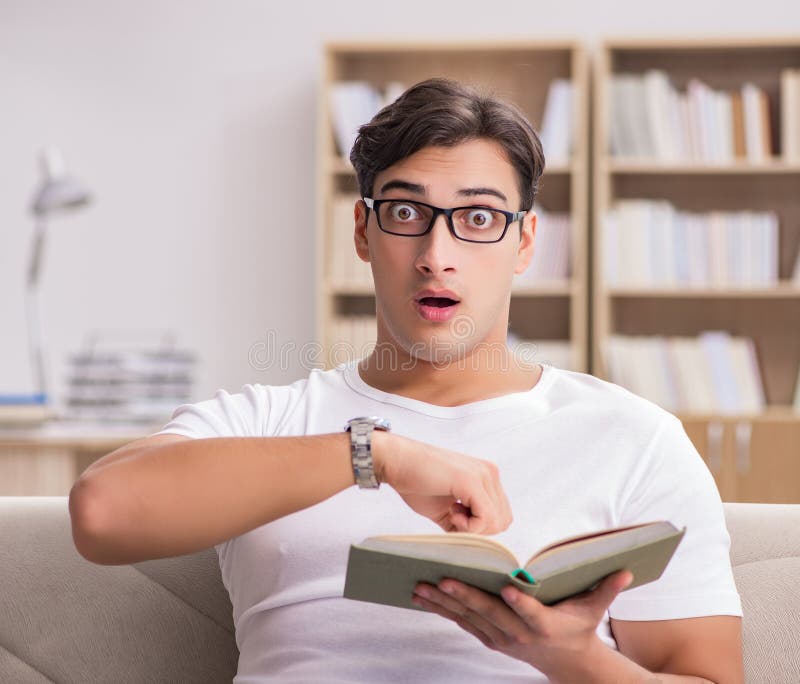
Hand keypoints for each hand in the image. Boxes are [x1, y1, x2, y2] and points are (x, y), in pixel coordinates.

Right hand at [372, 431, 511, 534]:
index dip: (480, 528)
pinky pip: (485, 518)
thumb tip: (474, 543)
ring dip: (473, 527)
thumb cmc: (417, 482)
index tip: (457, 519)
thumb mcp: (447, 508)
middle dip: (478, 530)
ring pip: (496, 521)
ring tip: (452, 513)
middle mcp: (490, 473)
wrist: (397, 462)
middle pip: (502, 520)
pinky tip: (452, 513)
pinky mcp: (472, 481)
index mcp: (486, 477)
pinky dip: (469, 526)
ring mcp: (483, 475)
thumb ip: (465, 523)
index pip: (500, 515)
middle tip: (454, 518)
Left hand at [410, 569, 633, 678]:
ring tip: (419, 587)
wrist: (566, 663)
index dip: (520, 602)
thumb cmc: (579, 627)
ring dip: (443, 603)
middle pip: (489, 613)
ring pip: (468, 619)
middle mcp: (519, 633)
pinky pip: (462, 623)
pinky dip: (442, 610)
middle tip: (442, 579)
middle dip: (464, 596)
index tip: (507, 587)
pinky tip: (422, 597)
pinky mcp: (490, 638)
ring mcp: (501, 638)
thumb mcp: (595, 609)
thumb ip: (608, 588)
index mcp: (544, 624)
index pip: (531, 612)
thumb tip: (627, 569)